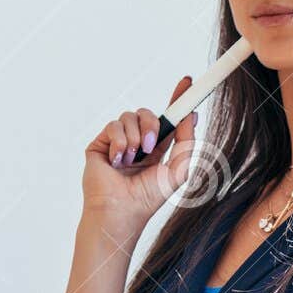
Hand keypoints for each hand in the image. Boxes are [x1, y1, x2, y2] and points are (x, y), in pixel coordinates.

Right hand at [80, 76, 199, 233]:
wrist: (121, 210)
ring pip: (130, 116)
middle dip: (152, 125)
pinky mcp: (100, 144)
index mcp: (157, 148)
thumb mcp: (179, 169)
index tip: (187, 82)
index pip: (167, 118)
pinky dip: (120, 143)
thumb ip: (187, 141)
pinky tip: (117, 161)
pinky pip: (113, 125)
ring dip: (135, 138)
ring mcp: (117, 142)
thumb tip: (192, 115)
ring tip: (131, 161)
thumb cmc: (148, 197)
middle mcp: (137, 142)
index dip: (177, 99)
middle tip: (151, 146)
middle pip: (147, 113)